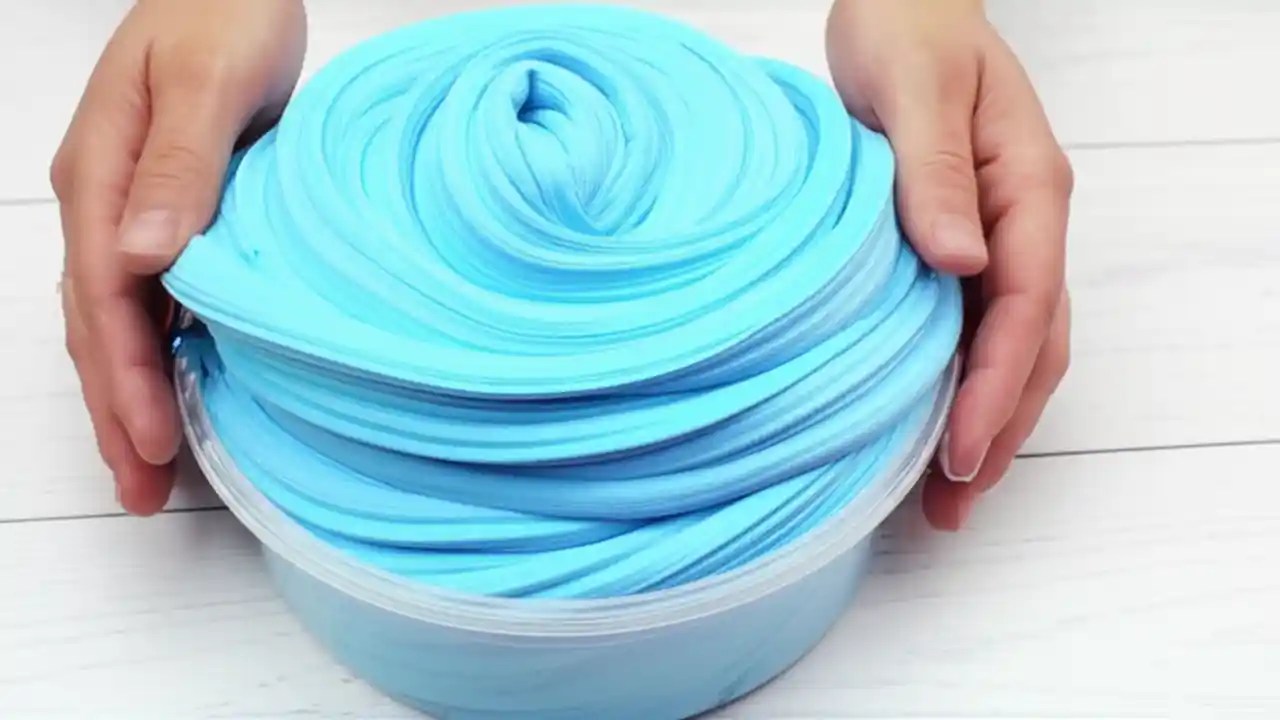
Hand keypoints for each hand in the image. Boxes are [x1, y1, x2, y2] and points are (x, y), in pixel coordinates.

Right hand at [51, 0, 305, 514]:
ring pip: (120, 318)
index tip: (149, 441)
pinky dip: (157, 351)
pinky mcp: (167, 209)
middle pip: (100, 323)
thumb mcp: (207, 79)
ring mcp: (130, 207)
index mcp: (102, 174)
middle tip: (139, 489)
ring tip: (147, 464)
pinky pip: (149, 297)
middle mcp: (105, 200)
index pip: (104, 297)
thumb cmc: (222, 13)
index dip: (125, 375)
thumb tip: (144, 254)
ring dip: (131, 390)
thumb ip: (181, 163)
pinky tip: (176, 387)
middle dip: (116, 408)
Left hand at [826, 0, 1072, 529]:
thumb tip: (961, 261)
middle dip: (1001, 428)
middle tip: (954, 503)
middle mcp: (1025, 221)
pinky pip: (976, 327)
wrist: (902, 1)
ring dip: (988, 419)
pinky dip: (961, 383)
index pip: (1027, 305)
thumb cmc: (906, 30)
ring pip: (1013, 346)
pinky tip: (932, 423)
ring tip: (948, 495)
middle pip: (1034, 343)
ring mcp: (1000, 236)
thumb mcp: (913, 88)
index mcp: (1027, 187)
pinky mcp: (964, 243)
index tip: (960, 449)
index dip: (996, 385)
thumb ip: (935, 170)